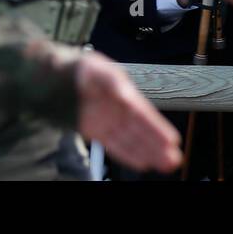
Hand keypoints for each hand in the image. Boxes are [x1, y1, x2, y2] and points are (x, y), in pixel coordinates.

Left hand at [75, 51, 181, 172]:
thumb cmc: (81, 68)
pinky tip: (142, 163)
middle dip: (158, 145)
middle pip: (142, 131)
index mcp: (124, 93)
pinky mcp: (96, 131)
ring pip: (132, 141)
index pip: (144, 114)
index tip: (172, 140)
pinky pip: (115, 146)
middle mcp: (119, 109)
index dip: (158, 128)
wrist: (58, 76)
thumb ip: (112, 80)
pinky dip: (128, 155)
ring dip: (148, 153)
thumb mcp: (97, 68)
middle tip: (174, 159)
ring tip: (164, 164)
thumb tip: (127, 95)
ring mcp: (109, 121)